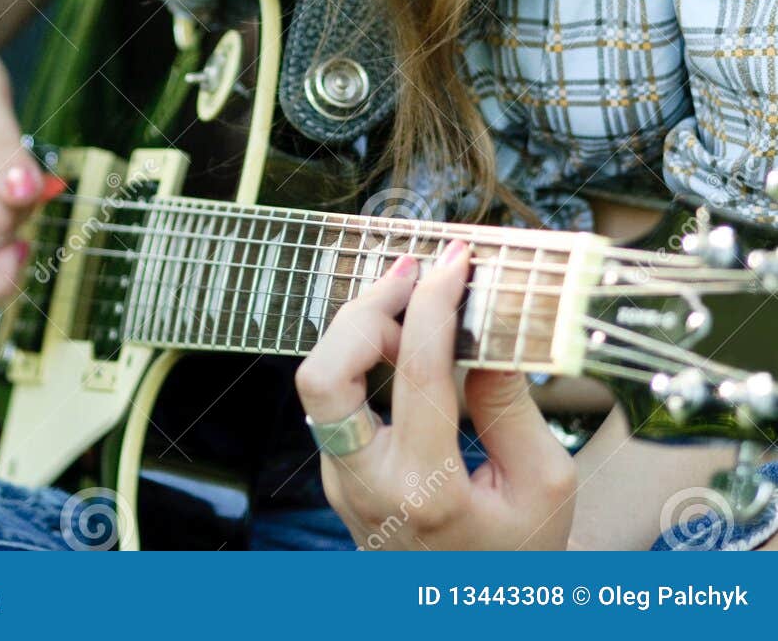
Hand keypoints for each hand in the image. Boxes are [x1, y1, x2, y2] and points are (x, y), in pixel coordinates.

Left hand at [294, 240, 576, 550]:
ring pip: (320, 380)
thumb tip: (487, 320)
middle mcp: (368, 486)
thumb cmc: (518, 558)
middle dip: (366, 309)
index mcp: (427, 491)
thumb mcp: (545, 484)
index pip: (417, 371)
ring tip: (410, 297)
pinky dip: (362, 351)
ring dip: (360, 325)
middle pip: (325, 375)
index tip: (459, 259)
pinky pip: (335, 395)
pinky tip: (400, 334)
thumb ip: (512, 401)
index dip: (436, 300)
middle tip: (414, 276)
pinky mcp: (336, 471)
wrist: (475, 616)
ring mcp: (342, 481)